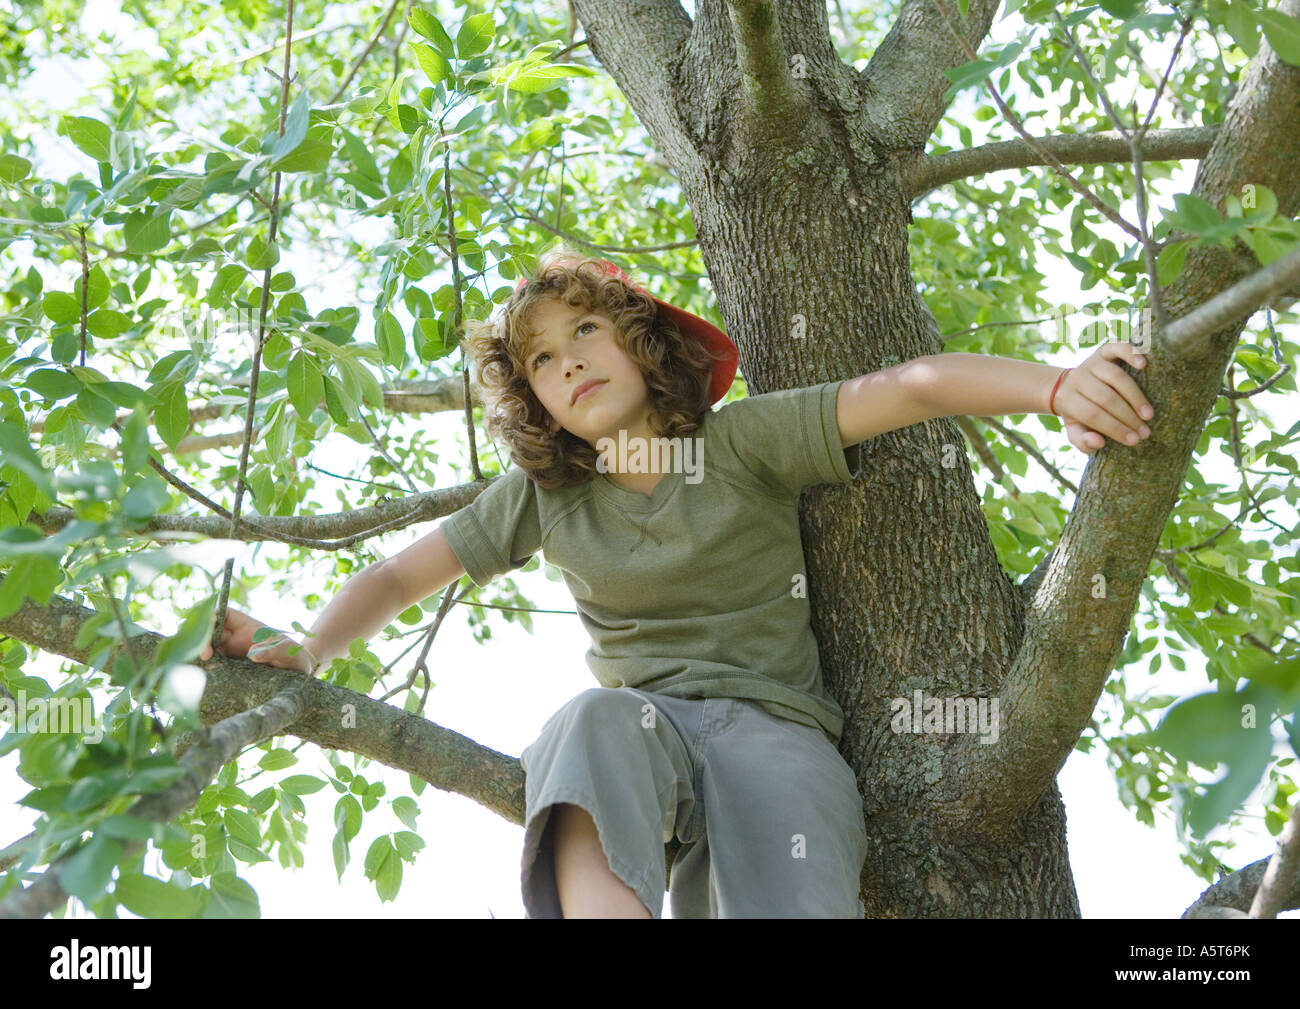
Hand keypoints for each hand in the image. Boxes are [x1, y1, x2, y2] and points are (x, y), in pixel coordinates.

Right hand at [199, 607, 315, 673]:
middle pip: (207, 630)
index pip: (222, 613)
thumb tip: (254, 654)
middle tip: (204, 656)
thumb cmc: (294, 657)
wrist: (297, 674)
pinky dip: (201, 669)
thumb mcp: (289, 651)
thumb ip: (275, 650)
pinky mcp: (226, 669)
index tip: (207, 631)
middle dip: (199, 639)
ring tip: (197, 667)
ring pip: (203, 647)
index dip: (210, 616)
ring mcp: (228, 652)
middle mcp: (232, 637)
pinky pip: (209, 665)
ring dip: (196, 654)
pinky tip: (199, 677)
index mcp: (245, 626)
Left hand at [1052, 341, 1154, 453]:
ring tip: (1148, 415)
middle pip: (1105, 398)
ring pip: (1115, 377)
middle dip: (1128, 417)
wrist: (1067, 387)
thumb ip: (1082, 441)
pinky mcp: (1103, 351)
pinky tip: (1143, 364)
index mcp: (1067, 399)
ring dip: (1135, 397)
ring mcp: (1090, 363)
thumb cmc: (1078, 414)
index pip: (1092, 415)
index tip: (1134, 440)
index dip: (1115, 428)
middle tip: (1145, 432)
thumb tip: (1098, 442)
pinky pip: (1116, 348)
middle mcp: (1078, 378)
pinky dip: (1130, 353)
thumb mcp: (1075, 431)